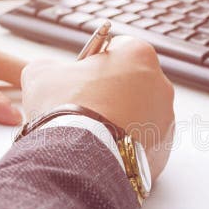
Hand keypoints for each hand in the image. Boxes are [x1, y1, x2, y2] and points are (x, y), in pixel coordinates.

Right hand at [21, 36, 174, 180]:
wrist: (79, 159)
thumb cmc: (65, 111)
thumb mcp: (41, 74)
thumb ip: (52, 67)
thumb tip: (52, 75)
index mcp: (138, 54)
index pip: (117, 49)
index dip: (95, 64)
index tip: (81, 79)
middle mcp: (161, 84)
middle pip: (132, 83)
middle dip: (111, 93)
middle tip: (83, 109)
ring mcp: (166, 119)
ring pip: (140, 114)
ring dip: (120, 120)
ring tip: (93, 134)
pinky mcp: (164, 148)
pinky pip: (144, 142)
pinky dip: (127, 145)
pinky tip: (105, 150)